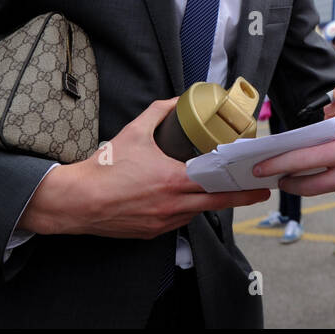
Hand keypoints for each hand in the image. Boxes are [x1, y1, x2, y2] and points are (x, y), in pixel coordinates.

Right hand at [19, 98, 268, 237]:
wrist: (77, 200)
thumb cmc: (105, 167)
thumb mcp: (134, 132)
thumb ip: (158, 112)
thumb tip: (176, 100)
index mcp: (172, 180)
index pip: (216, 183)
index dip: (239, 183)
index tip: (257, 181)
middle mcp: (172, 205)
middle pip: (215, 203)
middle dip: (239, 198)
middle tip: (258, 193)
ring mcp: (162, 222)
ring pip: (195, 214)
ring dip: (207, 203)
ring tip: (218, 190)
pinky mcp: (150, 233)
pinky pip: (176, 223)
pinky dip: (184, 211)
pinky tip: (182, 200)